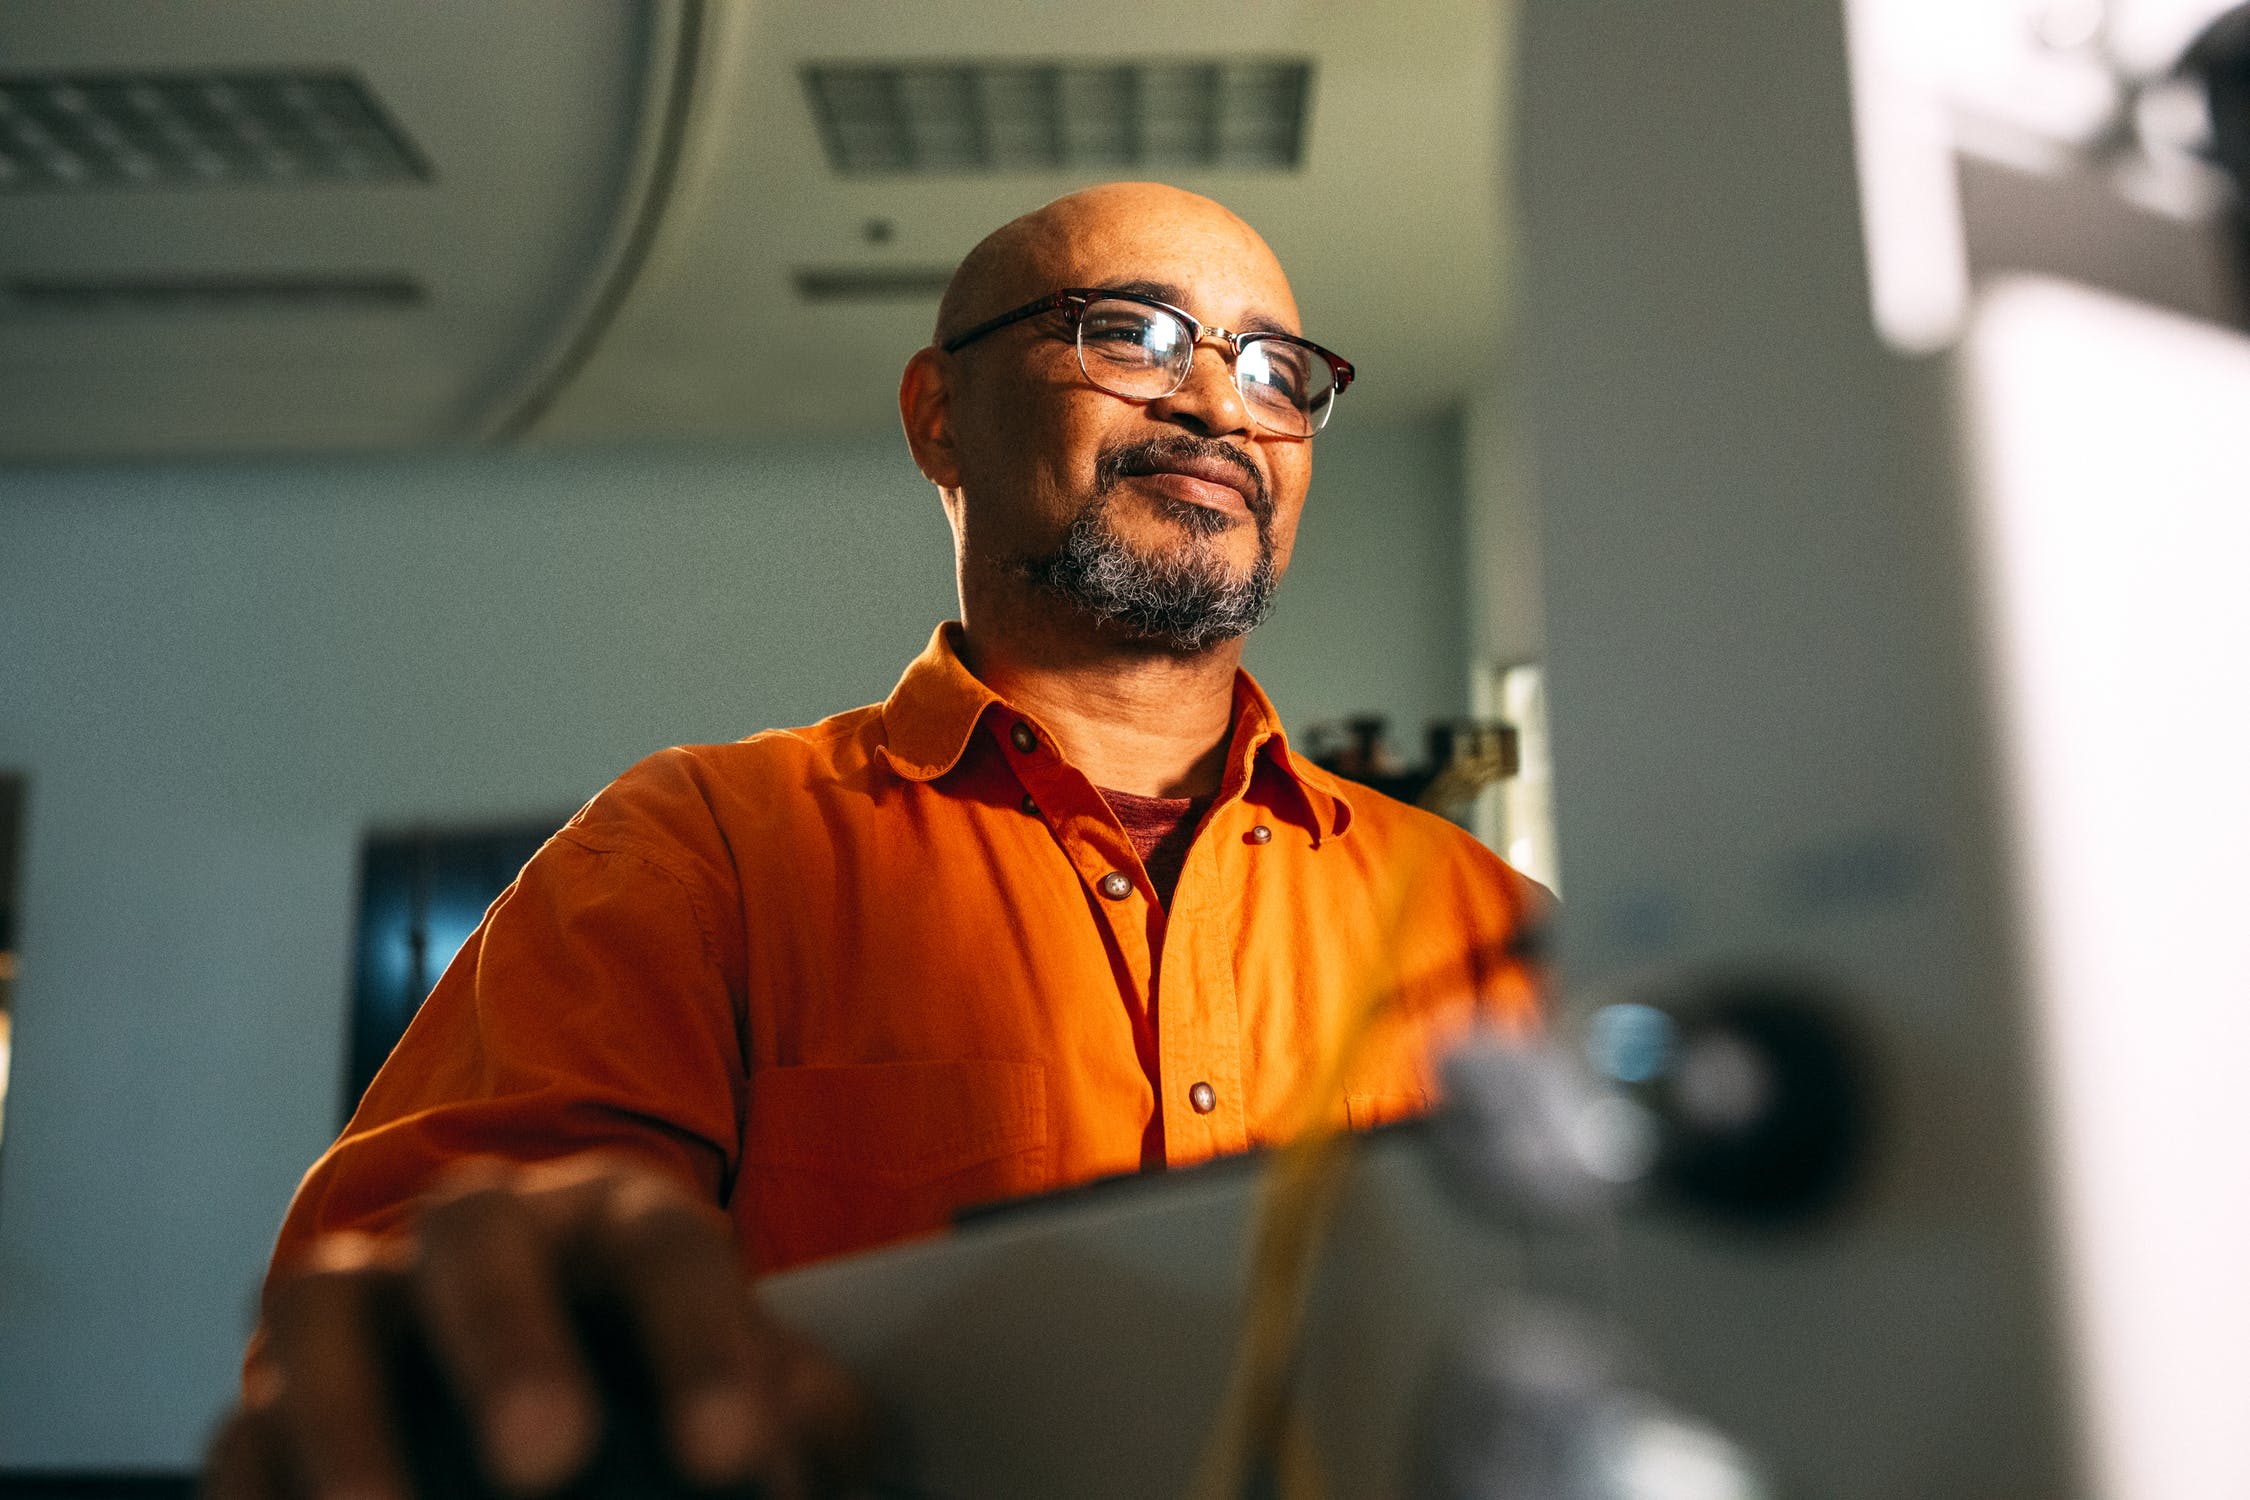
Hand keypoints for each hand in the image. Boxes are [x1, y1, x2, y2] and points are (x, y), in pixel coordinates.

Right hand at [206, 1155, 882, 1499]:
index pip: (663, 1253)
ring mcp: (362, 1305)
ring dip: (346, 1418)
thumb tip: (805, 1449)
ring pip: (319, 1305)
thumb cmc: (665, 1384)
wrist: (546, 1390)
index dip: (700, 1348)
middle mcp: (480, 1235)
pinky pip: (241, 1426)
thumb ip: (791, 1413)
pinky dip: (260, 1487)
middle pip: (475, 1239)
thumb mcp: (743, 1387)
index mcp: (617, 1221)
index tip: (735, 1461)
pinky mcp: (272, 1398)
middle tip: (552, 1461)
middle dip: (508, 1342)